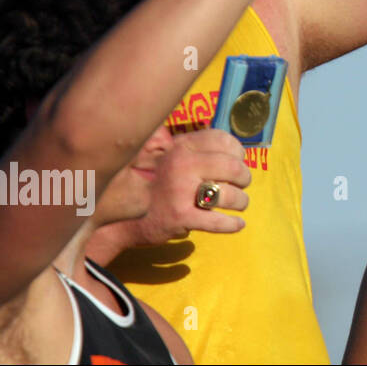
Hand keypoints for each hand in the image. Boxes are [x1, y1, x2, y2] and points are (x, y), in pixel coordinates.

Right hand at [123, 128, 252, 243]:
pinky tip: (238, 224)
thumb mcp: (172, 158)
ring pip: (229, 195)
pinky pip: (218, 222)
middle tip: (242, 185)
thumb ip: (200, 151)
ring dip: (241, 201)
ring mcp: (180, 191)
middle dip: (244, 178)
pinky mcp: (179, 217)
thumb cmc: (158, 186)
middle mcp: (181, 165)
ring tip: (240, 203)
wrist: (122, 217)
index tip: (238, 163)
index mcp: (181, 147)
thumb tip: (240, 153)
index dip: (238, 153)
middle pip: (233, 168)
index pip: (223, 141)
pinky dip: (232, 224)